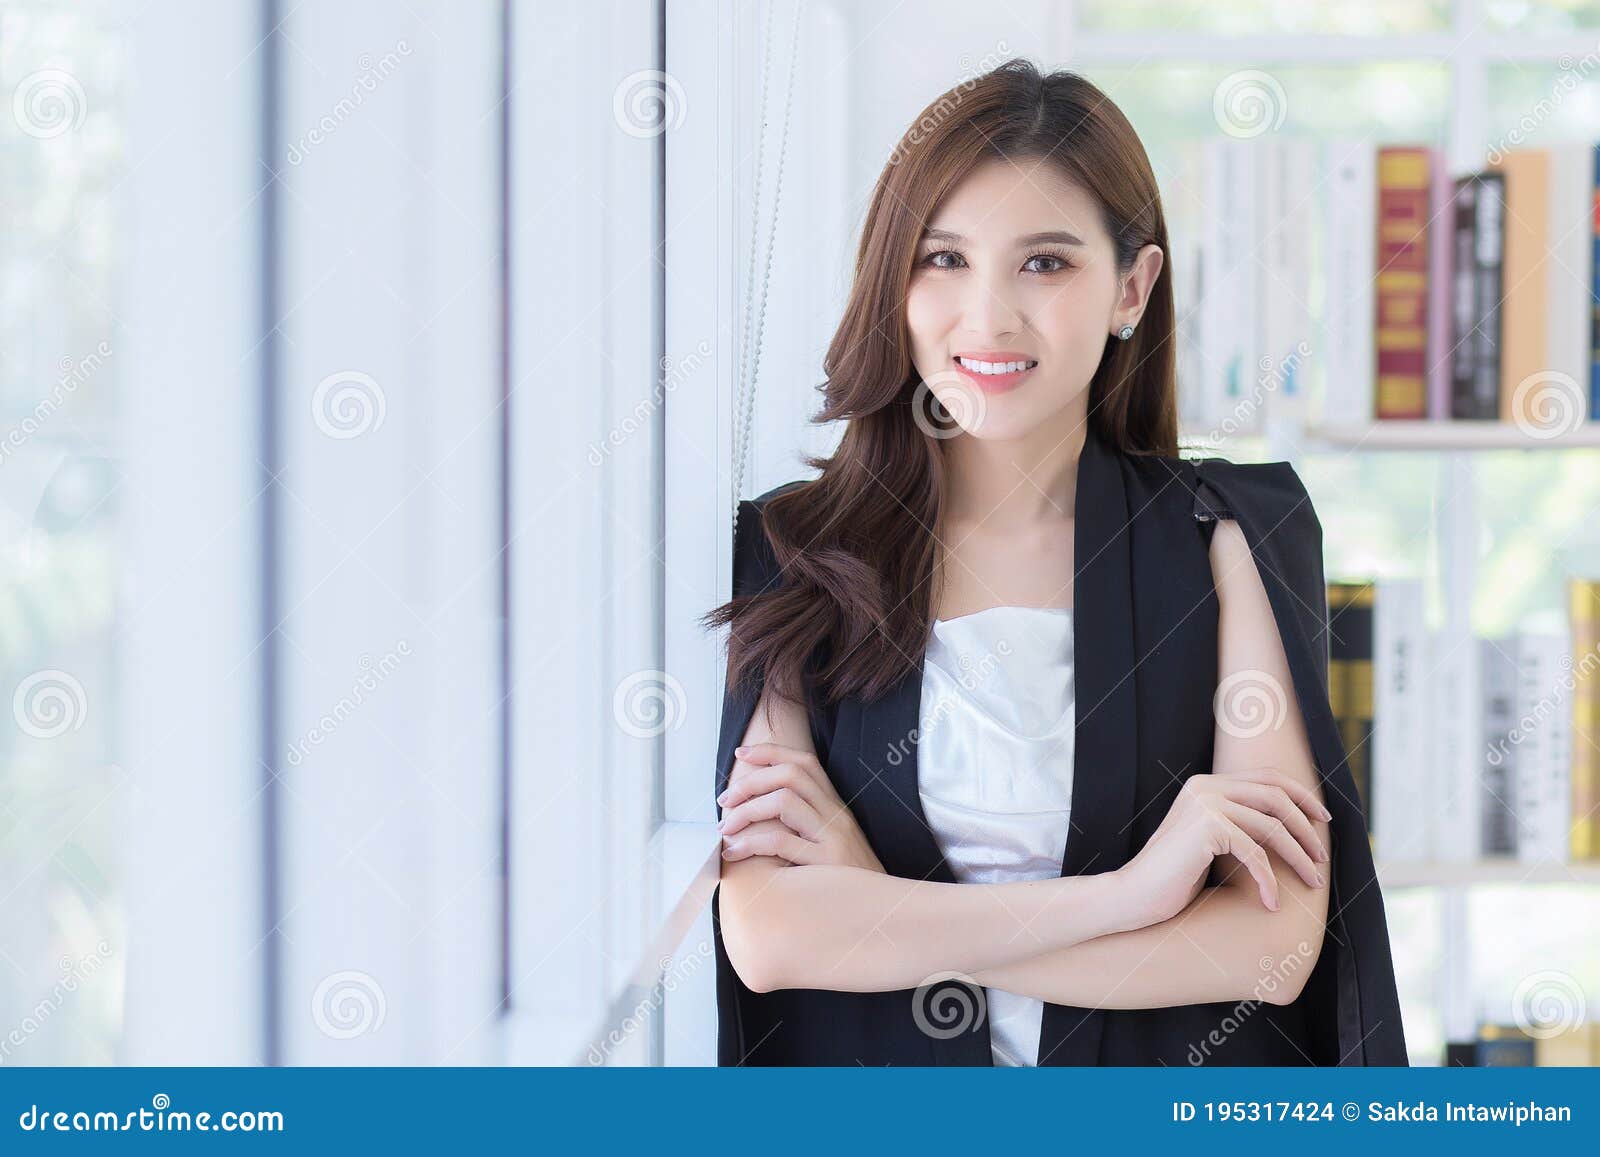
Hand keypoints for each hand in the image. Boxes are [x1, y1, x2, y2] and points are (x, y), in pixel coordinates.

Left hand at [718, 742, 885, 872]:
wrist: (881, 910)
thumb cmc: (848, 880)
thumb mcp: (831, 843)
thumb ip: (804, 824)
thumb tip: (758, 812)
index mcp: (835, 806)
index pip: (804, 763)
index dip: (770, 752)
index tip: (742, 754)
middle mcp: (836, 814)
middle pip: (790, 774)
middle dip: (750, 782)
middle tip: (726, 799)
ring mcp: (833, 836)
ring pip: (783, 801)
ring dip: (746, 810)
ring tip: (727, 828)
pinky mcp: (827, 863)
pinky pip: (780, 842)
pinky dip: (749, 843)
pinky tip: (735, 853)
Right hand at [1115, 766, 1330, 927]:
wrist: (1134, 895)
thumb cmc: (1174, 878)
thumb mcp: (1211, 843)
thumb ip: (1238, 824)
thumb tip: (1287, 827)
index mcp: (1206, 784)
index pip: (1268, 777)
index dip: (1301, 796)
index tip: (1323, 821)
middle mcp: (1206, 786)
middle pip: (1276, 797)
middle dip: (1306, 829)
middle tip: (1321, 859)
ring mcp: (1205, 803)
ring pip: (1272, 826)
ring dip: (1298, 857)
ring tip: (1312, 882)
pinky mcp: (1207, 827)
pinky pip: (1256, 853)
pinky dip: (1270, 881)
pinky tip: (1273, 903)